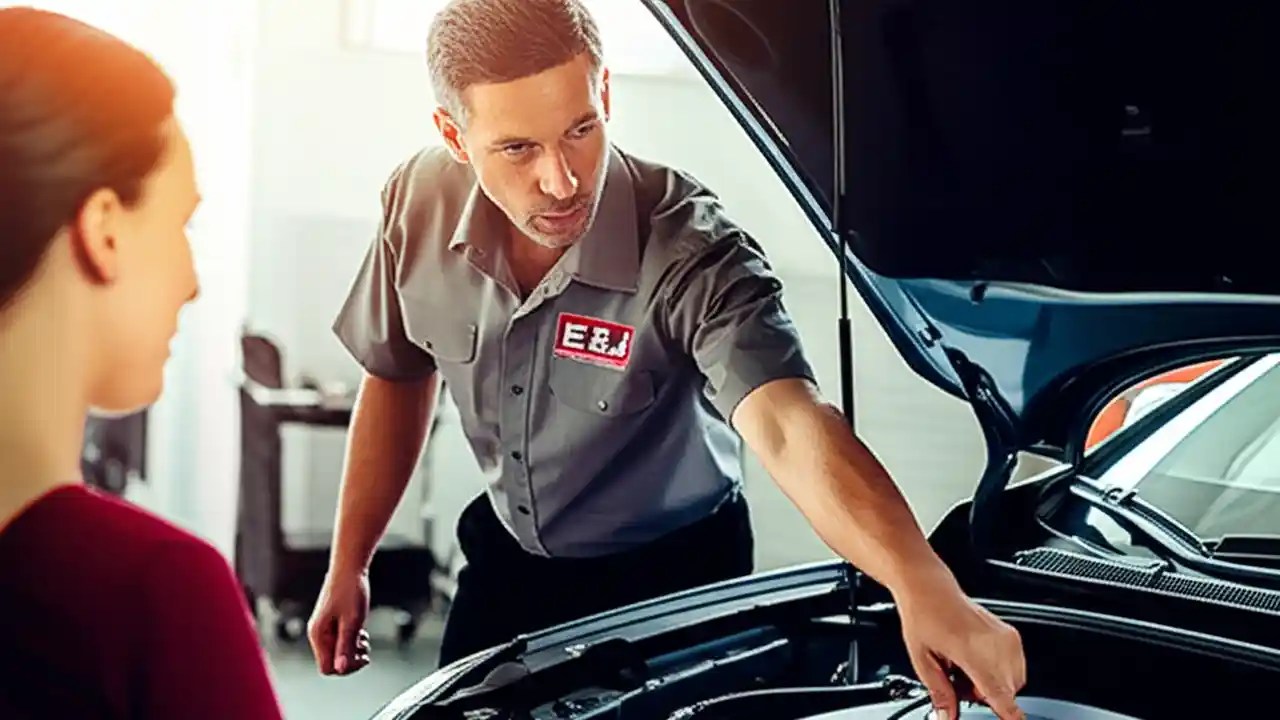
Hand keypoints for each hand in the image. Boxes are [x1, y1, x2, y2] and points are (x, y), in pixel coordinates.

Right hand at [307, 570, 372, 675]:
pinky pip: (339, 642)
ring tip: (364, 637)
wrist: (349, 567)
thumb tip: (341, 668)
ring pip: (337, 653)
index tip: (362, 656)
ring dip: (353, 650)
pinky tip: (360, 632)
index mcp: (318, 635)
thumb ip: (346, 645)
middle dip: (351, 659)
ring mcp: (323, 629)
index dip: (346, 667)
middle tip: (365, 646)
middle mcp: (317, 634)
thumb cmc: (351, 590)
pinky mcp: (330, 624)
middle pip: (332, 662)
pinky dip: (352, 641)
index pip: (327, 668)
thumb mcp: (352, 620)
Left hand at [893, 567, 1025, 719]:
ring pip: (1014, 681)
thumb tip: (948, 717)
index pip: (1000, 693)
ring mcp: (1006, 637)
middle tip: (959, 682)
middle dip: (986, 696)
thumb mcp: (922, 659)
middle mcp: (995, 643)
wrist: (929, 588)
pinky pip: (1016, 666)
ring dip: (995, 684)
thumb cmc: (923, 615)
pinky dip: (1000, 671)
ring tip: (966, 668)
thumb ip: (939, 693)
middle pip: (1007, 691)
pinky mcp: (1011, 633)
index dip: (1009, 714)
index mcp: (971, 650)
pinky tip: (977, 660)